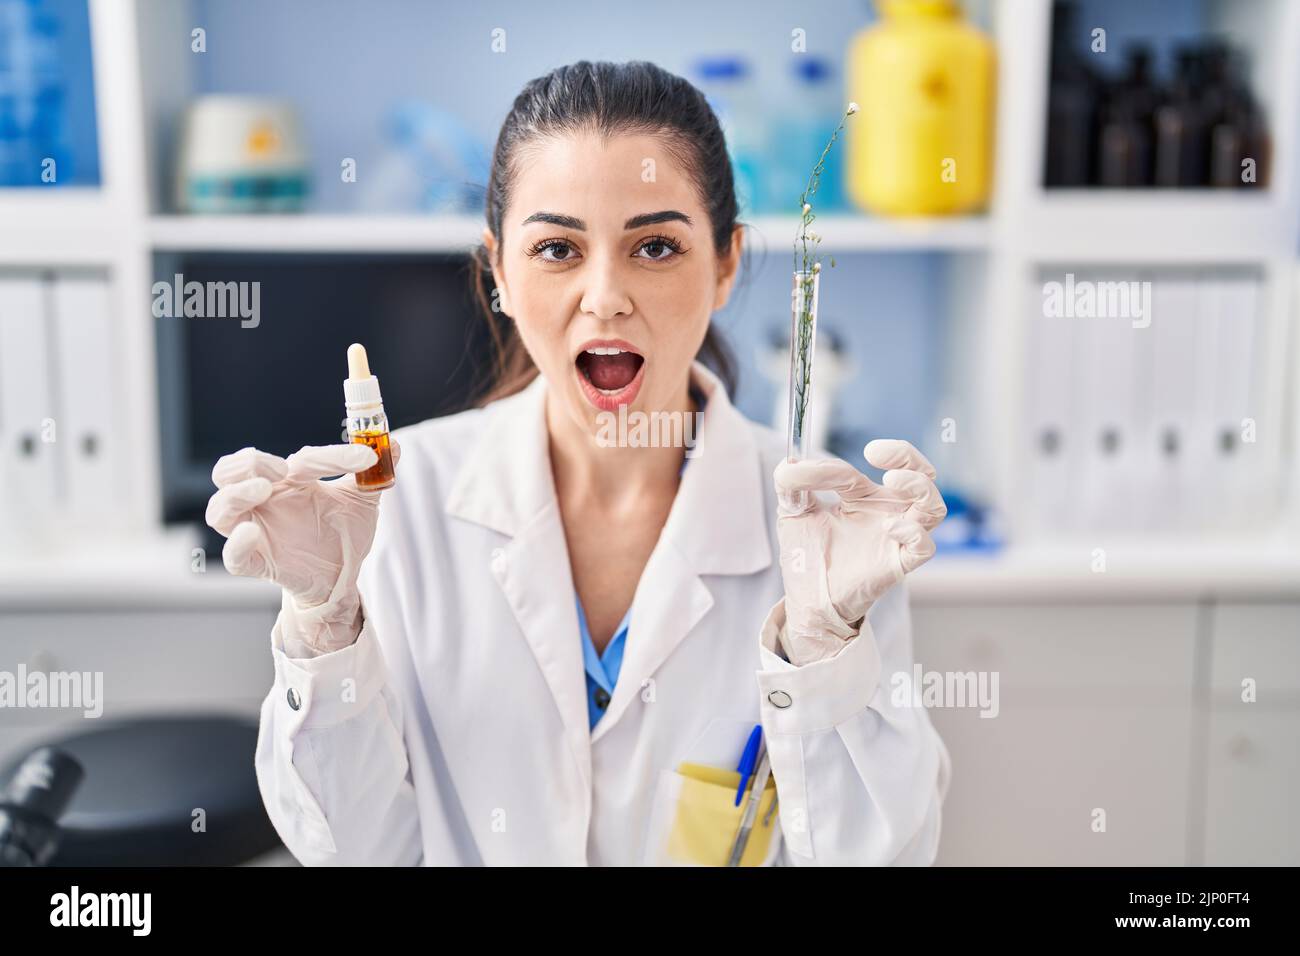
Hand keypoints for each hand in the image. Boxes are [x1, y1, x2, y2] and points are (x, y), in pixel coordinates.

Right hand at [205, 441, 400, 650]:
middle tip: (281, 469)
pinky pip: (233, 556)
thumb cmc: (343, 533)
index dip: (332, 456)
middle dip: (248, 463)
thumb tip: (397, 446)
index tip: (366, 458)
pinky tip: (252, 534)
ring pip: (219, 509)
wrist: (342, 576)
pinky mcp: (258, 562)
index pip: (298, 458)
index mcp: (288, 481)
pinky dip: (236, 544)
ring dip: (236, 494)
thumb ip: (373, 475)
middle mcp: (265, 501)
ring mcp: (257, 530)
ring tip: (264, 488)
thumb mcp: (362, 501)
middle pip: (229, 472)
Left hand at [773, 440, 944, 652]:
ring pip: (934, 507)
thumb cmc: (807, 557)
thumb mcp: (793, 513)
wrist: (806, 600)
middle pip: (923, 476)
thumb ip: (791, 485)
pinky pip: (924, 546)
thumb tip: (787, 464)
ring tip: (892, 479)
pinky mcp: (898, 564)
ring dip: (919, 486)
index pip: (865, 468)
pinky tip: (890, 527)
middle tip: (877, 453)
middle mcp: (887, 513)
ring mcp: (896, 538)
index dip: (837, 464)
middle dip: (909, 457)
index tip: (802, 471)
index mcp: (866, 497)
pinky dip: (914, 532)